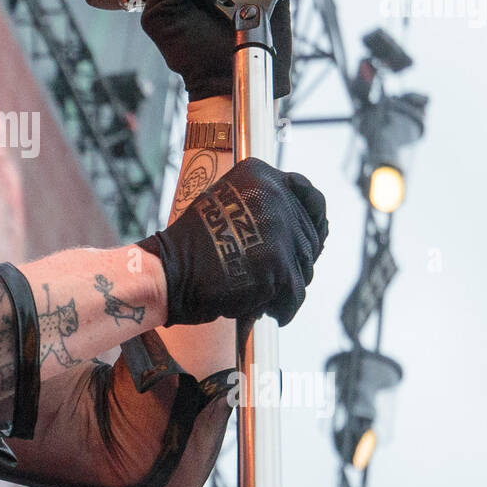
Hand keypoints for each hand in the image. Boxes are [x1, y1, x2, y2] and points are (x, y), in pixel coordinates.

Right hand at [137, 157, 327, 326]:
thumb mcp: (228, 204)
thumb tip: (316, 227)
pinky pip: (296, 290)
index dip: (314, 221)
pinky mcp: (279, 260)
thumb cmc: (194, 247)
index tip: (313, 238)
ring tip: (267, 293)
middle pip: (310, 235)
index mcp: (260, 175)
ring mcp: (278, 227)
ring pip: (306, 264)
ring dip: (289, 284)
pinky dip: (285, 305)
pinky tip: (272, 311)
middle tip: (278, 276)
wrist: (171, 272)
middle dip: (297, 260)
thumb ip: (265, 206)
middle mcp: (273, 194)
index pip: (309, 196)